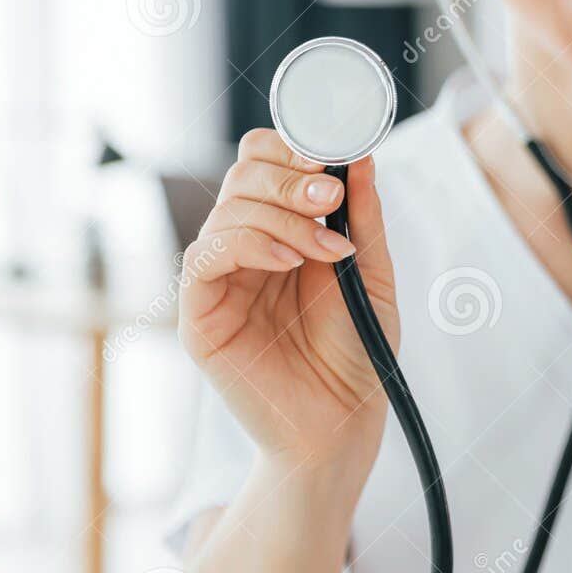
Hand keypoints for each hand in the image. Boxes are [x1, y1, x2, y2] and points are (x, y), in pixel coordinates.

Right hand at [176, 129, 399, 483]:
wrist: (343, 423)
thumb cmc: (358, 350)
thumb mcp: (372, 271)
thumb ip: (364, 215)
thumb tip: (361, 156)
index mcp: (283, 230)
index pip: (264, 163)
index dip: (290, 149)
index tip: (331, 159)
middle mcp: (246, 247)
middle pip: (242, 175)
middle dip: (288, 178)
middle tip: (329, 196)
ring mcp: (219, 280)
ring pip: (227, 210)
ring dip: (282, 216)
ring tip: (326, 248)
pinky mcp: (199, 315)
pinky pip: (204, 257)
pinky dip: (247, 244)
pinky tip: (287, 262)